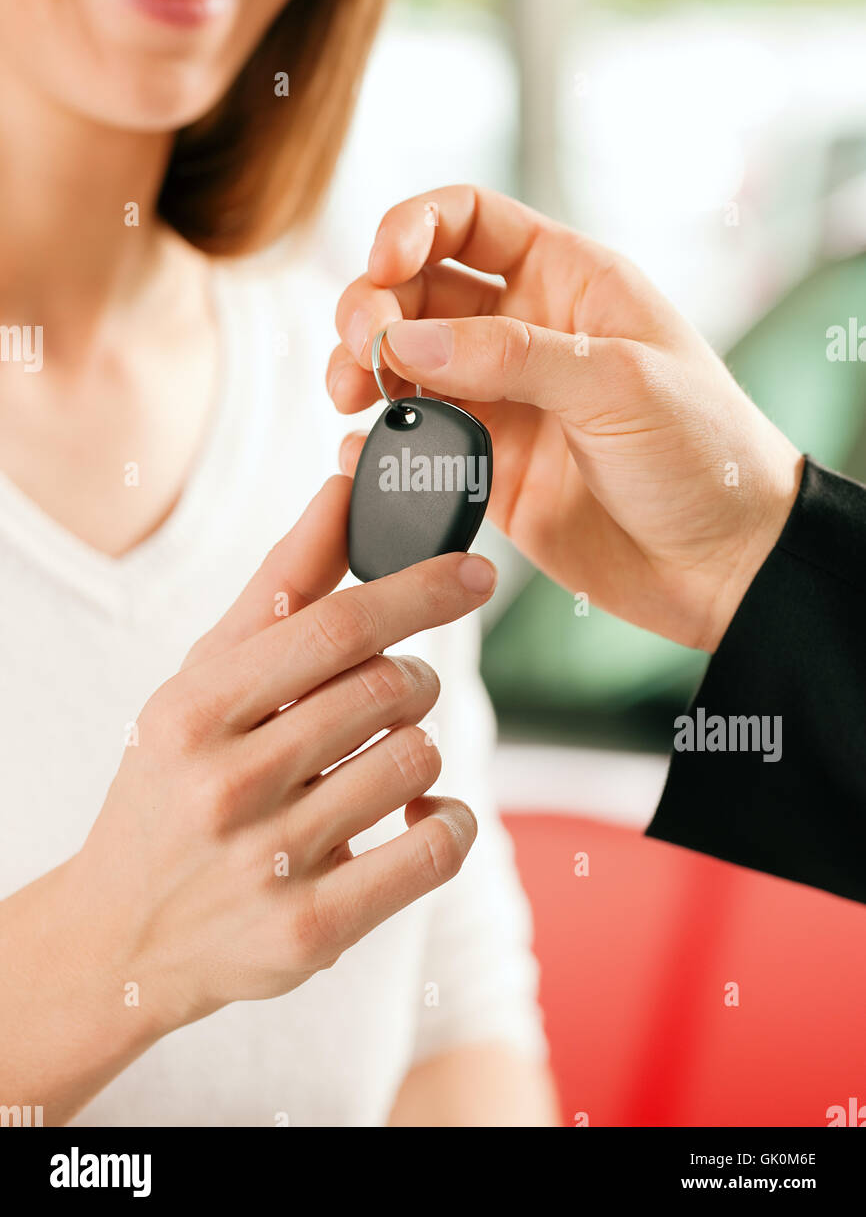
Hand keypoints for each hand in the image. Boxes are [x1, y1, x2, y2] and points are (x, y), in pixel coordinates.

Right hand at [69, 475, 494, 1033]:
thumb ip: (280, 585)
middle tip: (393, 694)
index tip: (474, 572)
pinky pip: (434, 852)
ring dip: (422, 749)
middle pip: (387, 690)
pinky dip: (449, 823)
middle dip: (413, 680)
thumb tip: (342, 486)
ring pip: (417, 759)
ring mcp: (268, 863)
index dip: (418, 589)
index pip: (333, 626)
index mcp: (195, 709)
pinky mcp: (312, 932)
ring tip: (384, 761)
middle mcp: (226, 784)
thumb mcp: (203, 681)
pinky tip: (419, 817)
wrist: (121, 935)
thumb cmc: (174, 783)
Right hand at [328, 186, 802, 652]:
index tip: (382, 267)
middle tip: (364, 350)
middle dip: (375, 307)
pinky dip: (379, 440)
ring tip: (350, 395)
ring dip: (365, 370)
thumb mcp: (618, 383)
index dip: (411, 227)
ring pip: (407, 364)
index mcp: (569, 281)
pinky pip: (418, 440)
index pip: (468, 220)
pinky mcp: (489, 466)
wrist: (725, 562)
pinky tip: (362, 449)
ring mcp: (504, 399)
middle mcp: (528, 331)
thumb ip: (508, 356)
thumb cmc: (703, 452)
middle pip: (419, 289)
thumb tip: (404, 342)